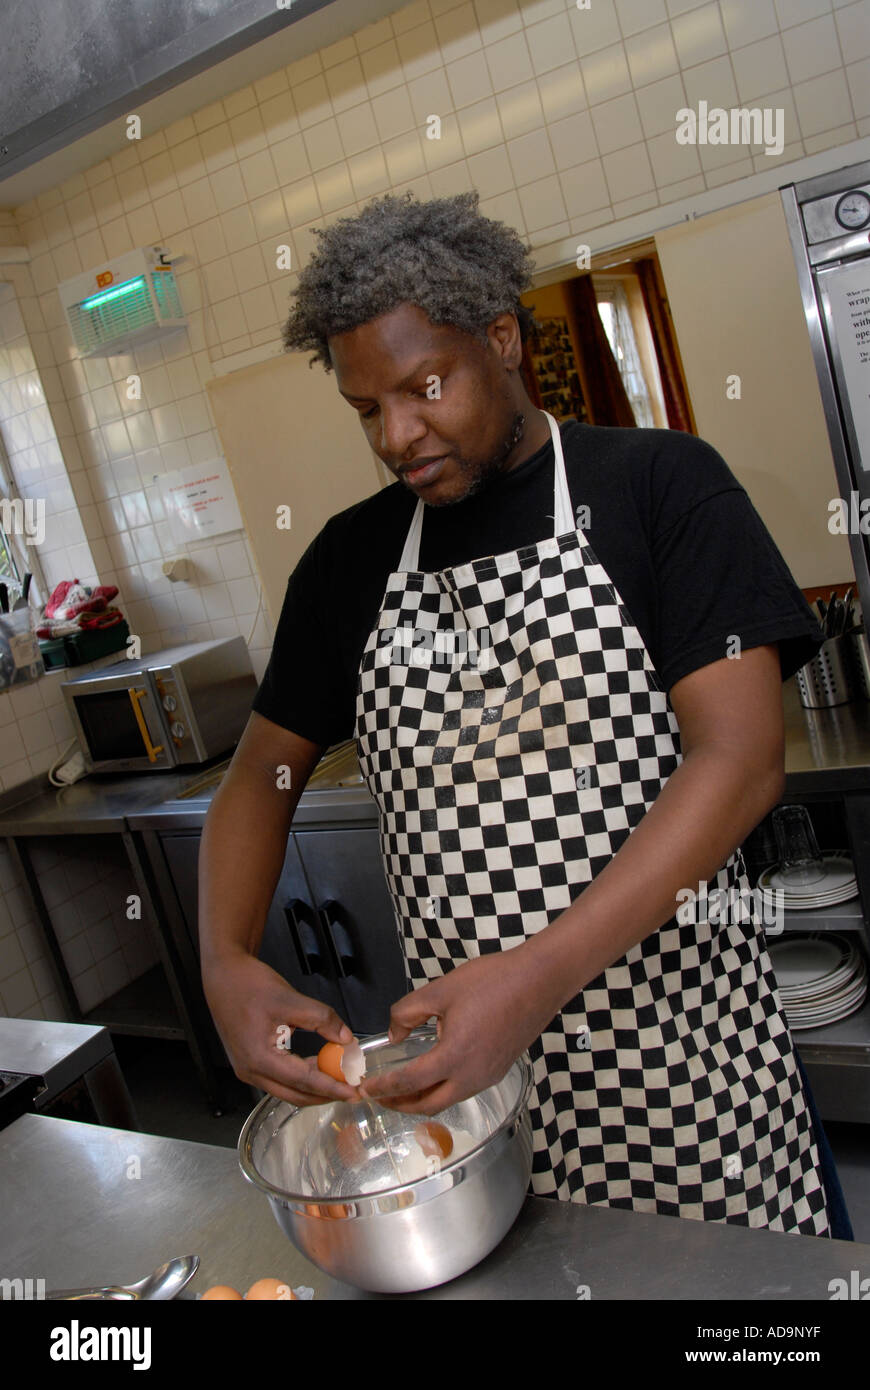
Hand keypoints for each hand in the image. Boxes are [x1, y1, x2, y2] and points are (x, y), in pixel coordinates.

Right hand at [202, 951, 360, 1106]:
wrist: (224, 976)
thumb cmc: (249, 985)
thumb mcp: (291, 999)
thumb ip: (322, 1020)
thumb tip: (345, 1039)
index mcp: (259, 1058)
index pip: (303, 1081)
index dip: (331, 1087)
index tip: (353, 1092)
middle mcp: (251, 1070)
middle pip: (295, 1094)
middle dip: (325, 1094)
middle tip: (351, 1089)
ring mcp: (248, 1069)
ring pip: (287, 1090)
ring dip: (313, 1087)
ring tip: (338, 1078)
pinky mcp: (250, 1063)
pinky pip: (279, 1080)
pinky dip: (300, 1077)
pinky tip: (317, 1067)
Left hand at [358, 945, 562, 1114]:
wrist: (539, 980)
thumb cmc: (494, 981)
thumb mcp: (440, 991)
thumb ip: (408, 1013)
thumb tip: (394, 1032)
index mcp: (454, 1057)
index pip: (409, 1082)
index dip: (383, 1087)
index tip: (364, 1089)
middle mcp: (472, 1076)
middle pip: (429, 1105)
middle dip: (400, 1105)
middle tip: (380, 1097)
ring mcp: (488, 1076)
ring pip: (448, 1099)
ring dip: (423, 1099)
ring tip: (402, 1089)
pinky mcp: (499, 1070)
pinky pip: (465, 1089)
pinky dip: (443, 1090)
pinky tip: (435, 1074)